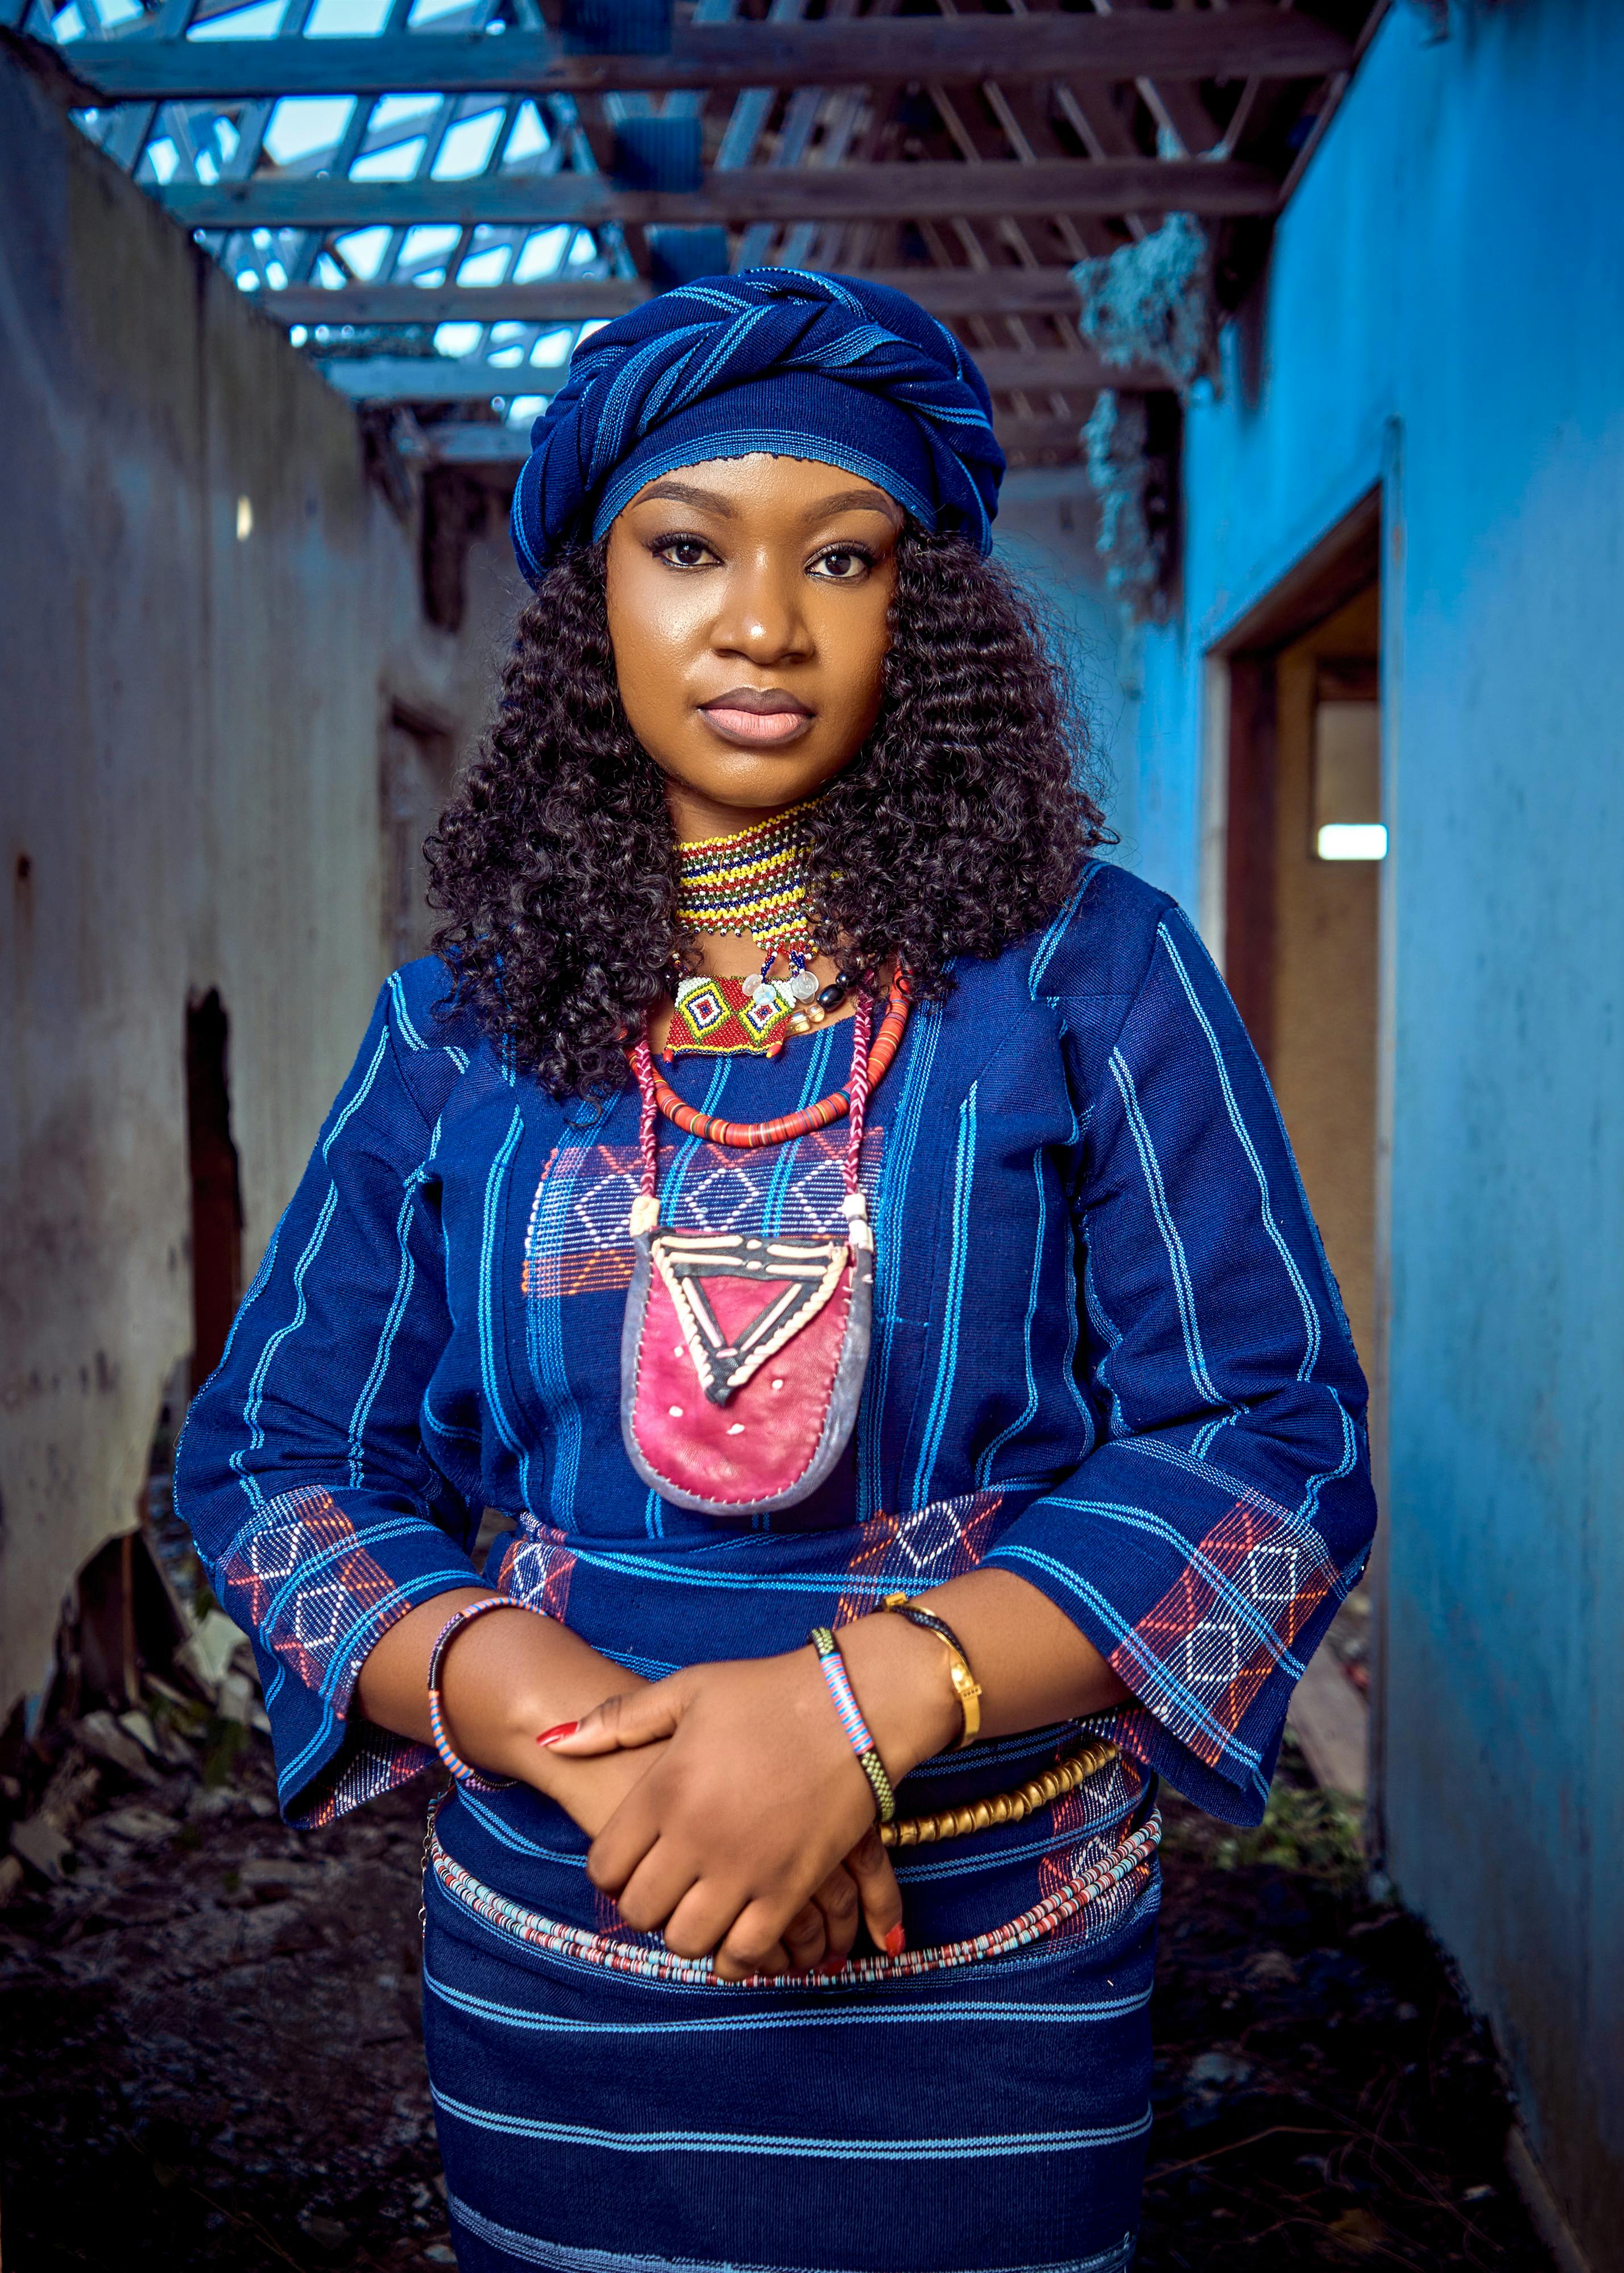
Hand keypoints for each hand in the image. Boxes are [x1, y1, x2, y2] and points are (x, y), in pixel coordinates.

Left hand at [543, 1648, 920, 1978]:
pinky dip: (733, 1956)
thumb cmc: (768, 1692)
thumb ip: (616, 1720)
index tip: (629, 1860)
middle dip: (644, 1904)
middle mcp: (696, 1836)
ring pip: (687, 1940)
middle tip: (664, 1885)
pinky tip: (735, 1933)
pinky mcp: (790, 1888)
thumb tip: (551, 1739)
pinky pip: (746, 1953)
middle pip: (640, 1911)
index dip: (609, 1871)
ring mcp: (745, 1868)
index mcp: (664, 1789)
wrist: (856, 1703)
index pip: (604, 1866)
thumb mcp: (687, 1691)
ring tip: (699, 1906)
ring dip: (686, 1931)